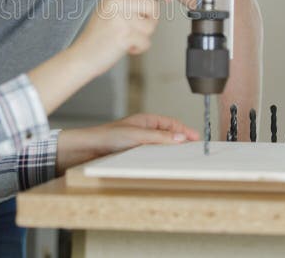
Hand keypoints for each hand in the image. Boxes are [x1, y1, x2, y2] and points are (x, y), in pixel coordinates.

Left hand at [55, 113, 199, 173]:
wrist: (88, 148)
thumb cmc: (107, 136)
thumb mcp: (137, 135)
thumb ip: (159, 137)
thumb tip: (179, 138)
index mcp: (145, 120)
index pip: (171, 124)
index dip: (184, 130)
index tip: (196, 138)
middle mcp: (143, 130)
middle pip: (167, 134)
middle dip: (180, 140)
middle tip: (193, 149)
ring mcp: (139, 142)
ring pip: (160, 146)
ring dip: (170, 150)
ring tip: (181, 157)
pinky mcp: (133, 153)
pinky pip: (151, 155)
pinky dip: (159, 158)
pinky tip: (162, 164)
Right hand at [73, 0, 171, 76]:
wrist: (83, 56)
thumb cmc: (98, 36)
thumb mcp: (109, 9)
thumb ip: (129, 0)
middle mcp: (115, 3)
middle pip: (152, 5)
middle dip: (151, 19)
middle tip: (139, 27)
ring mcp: (119, 18)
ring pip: (150, 25)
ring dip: (143, 36)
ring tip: (127, 37)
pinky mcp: (124, 35)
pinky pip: (146, 41)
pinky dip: (139, 48)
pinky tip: (125, 46)